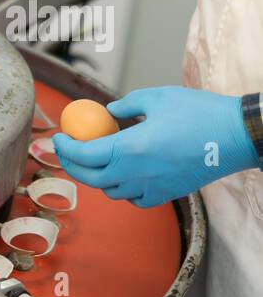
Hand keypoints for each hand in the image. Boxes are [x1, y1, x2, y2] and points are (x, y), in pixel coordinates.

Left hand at [53, 87, 258, 206]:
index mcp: (129, 148)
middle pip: (89, 178)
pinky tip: (125, 175)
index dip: (65, 147)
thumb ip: (125, 106)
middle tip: (68, 151)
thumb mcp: (156, 97)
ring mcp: (151, 187)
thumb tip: (107, 113)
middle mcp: (135, 173)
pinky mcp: (166, 195)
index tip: (60, 137)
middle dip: (72, 165)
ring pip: (110, 191)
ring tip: (97, 160)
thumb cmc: (199, 112)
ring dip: (97, 177)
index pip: (82, 155)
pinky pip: (134, 199)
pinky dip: (123, 190)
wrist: (236, 136)